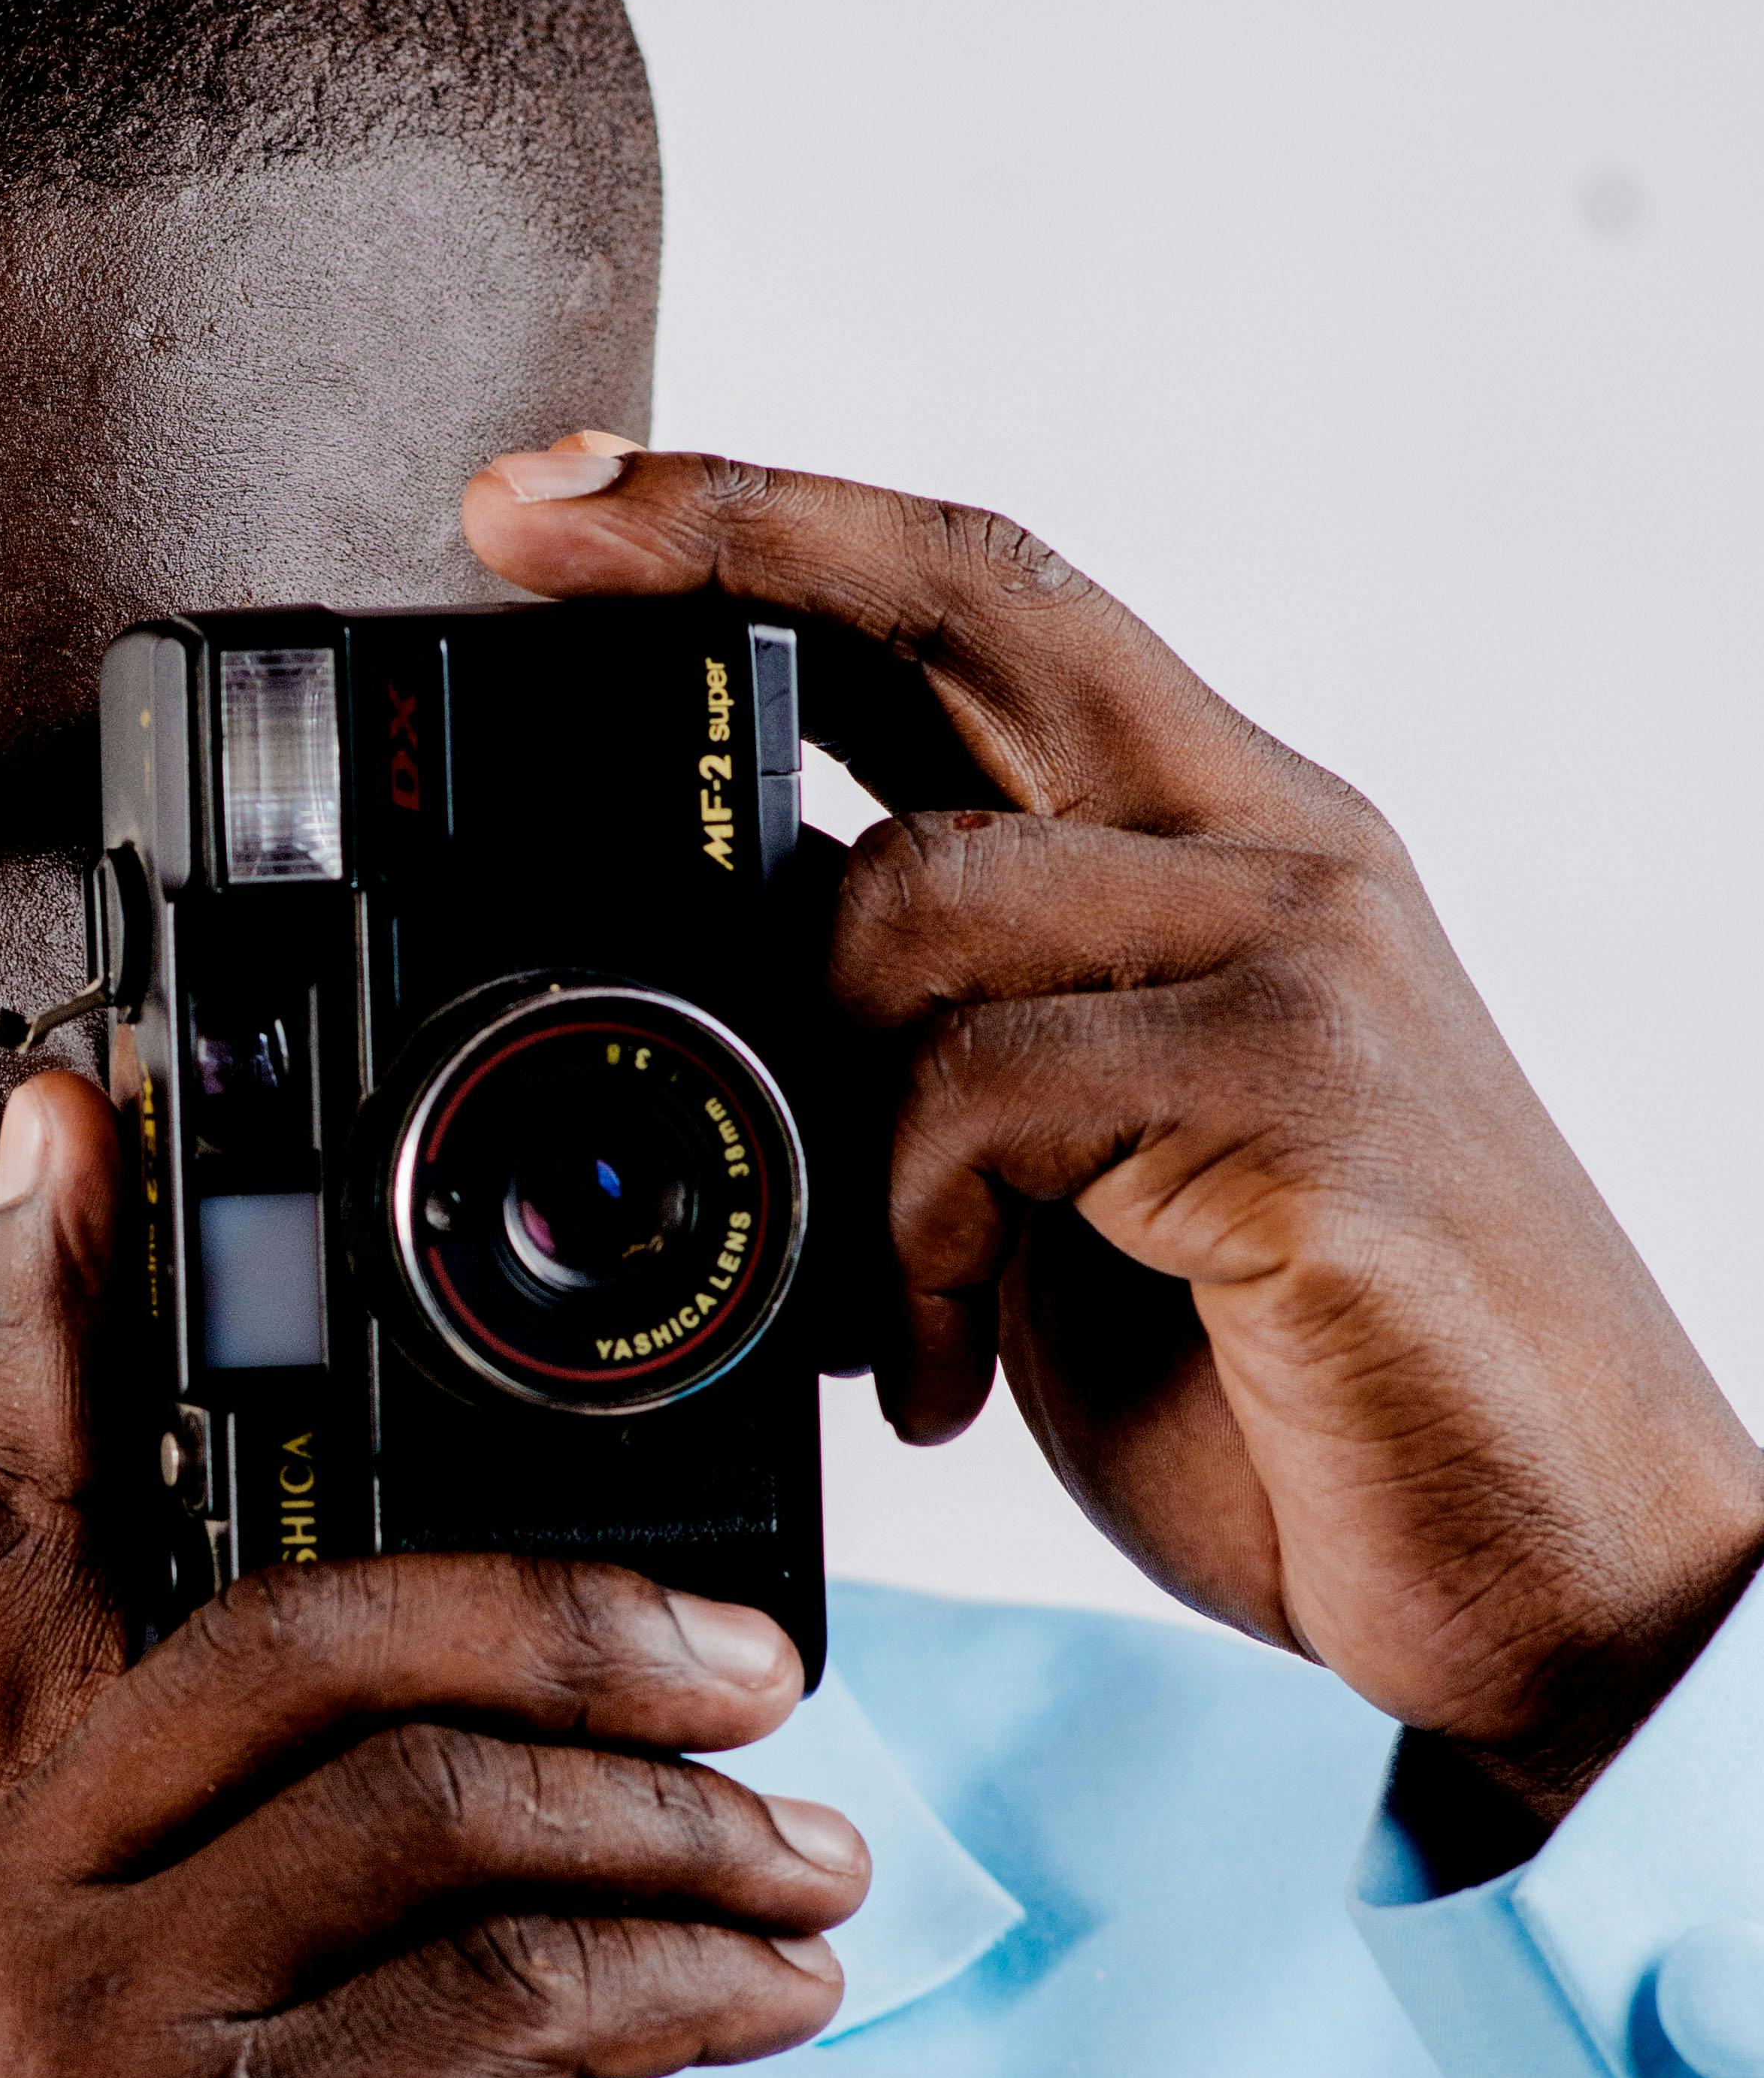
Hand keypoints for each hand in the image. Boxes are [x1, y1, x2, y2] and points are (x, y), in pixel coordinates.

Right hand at [0, 1069, 866, 2077]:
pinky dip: (691, 1983)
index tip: (85, 1115)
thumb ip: (200, 1894)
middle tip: (755, 1667)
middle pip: (305, 1633)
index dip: (49, 1310)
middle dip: (563, 1616)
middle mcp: (1, 1916)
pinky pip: (520, 2003)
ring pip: (444, 1810)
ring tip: (817, 1872)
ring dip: (679, 1827)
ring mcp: (102, 2048)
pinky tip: (778, 2000)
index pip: (15, 1535)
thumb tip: (465, 1765)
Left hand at [470, 442, 1763, 1824]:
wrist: (1553, 1582)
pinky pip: (977, 1096)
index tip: (562, 495)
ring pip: (912, 898)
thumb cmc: (1300, 1388)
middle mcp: (1274, 855)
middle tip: (524, 530)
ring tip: (871, 1309)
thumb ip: (935, 1056)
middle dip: (726, 542)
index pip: (985, 600)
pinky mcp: (1298, 1099)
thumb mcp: (1072, 1190)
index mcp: (1223, 845)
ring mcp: (1297, 962)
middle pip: (964, 605)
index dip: (772, 522)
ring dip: (814, 1112)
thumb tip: (725, 1002)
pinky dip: (900, 1247)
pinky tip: (936, 1377)